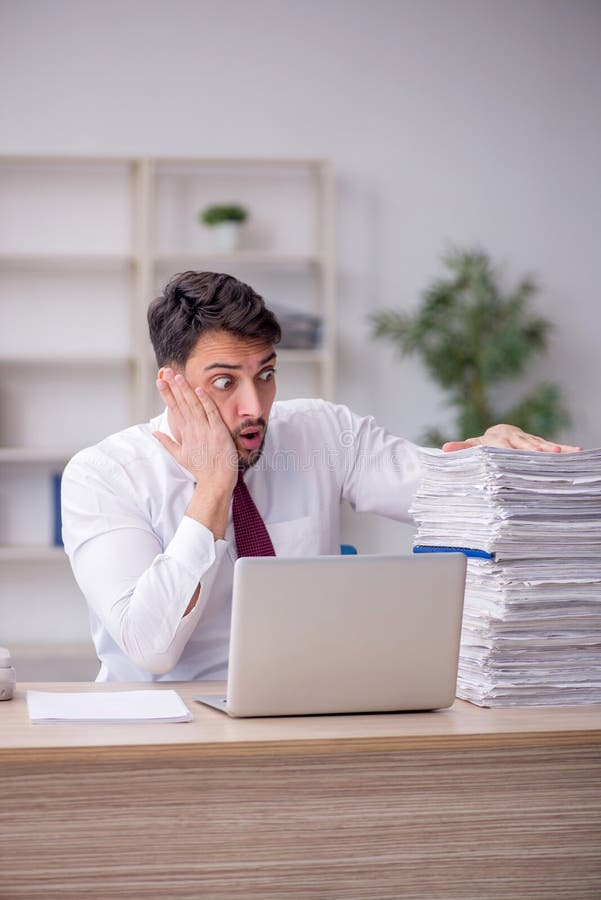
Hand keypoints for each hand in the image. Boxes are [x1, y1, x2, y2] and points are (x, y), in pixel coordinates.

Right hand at [153, 369, 237, 495]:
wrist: (215, 482)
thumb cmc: (200, 469)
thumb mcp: (180, 456)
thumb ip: (167, 442)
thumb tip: (155, 432)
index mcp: (184, 433)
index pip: (173, 409)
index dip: (167, 394)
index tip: (159, 381)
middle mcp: (193, 429)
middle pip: (181, 404)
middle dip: (173, 387)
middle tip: (166, 372)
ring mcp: (205, 430)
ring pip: (194, 406)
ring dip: (186, 390)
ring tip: (178, 377)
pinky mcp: (218, 432)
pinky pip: (211, 413)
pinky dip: (205, 402)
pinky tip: (199, 390)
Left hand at [442, 424, 582, 452]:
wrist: (499, 433)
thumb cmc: (484, 445)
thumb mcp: (472, 446)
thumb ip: (461, 449)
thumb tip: (444, 449)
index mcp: (499, 441)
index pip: (504, 447)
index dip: (510, 451)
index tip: (517, 454)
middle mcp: (516, 439)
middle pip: (527, 445)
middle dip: (537, 450)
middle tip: (550, 454)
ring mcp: (529, 442)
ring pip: (542, 445)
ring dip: (554, 450)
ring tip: (566, 453)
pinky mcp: (540, 445)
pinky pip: (554, 447)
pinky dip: (566, 450)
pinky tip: (578, 453)